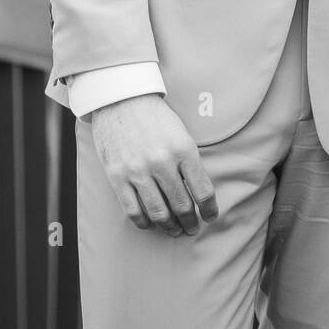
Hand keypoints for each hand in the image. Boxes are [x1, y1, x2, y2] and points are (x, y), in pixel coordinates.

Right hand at [91, 93, 218, 235]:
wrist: (121, 99)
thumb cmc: (155, 116)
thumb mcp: (181, 133)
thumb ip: (189, 161)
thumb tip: (197, 193)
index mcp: (183, 149)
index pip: (203, 190)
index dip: (209, 209)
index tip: (211, 216)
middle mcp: (162, 161)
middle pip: (182, 205)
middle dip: (190, 221)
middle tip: (192, 227)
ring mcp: (138, 170)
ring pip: (159, 212)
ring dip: (169, 226)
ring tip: (175, 230)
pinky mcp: (117, 177)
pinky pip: (133, 210)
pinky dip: (144, 222)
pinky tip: (151, 223)